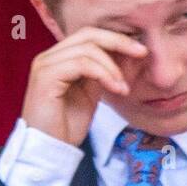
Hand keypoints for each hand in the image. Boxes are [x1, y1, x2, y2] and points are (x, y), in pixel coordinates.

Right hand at [20, 26, 147, 146]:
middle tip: (141, 53)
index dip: (116, 39)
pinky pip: (81, 64)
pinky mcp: (45, 76)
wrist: (50, 150)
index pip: (89, 36)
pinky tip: (115, 89)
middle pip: (88, 35)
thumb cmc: (66, 126)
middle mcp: (48, 57)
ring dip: (112, 67)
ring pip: (87, 49)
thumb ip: (99, 73)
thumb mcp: (89, 94)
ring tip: (124, 87)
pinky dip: (103, 74)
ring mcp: (45, 65)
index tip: (140, 50)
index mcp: (58, 58)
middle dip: (119, 42)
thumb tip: (121, 56)